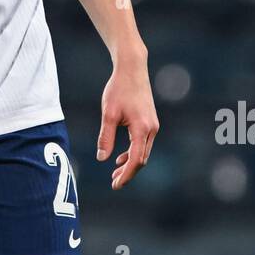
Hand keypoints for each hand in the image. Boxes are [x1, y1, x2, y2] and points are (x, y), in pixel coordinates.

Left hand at [96, 52, 157, 189]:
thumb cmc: (119, 89)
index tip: (115, 185)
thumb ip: (105, 137)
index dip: (126, 175)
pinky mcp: (150, 121)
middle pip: (141, 159)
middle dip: (128, 173)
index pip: (135, 160)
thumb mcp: (108, 114)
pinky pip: (143, 143)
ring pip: (143, 152)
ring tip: (115, 172)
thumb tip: (102, 158)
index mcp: (142, 129)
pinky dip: (133, 152)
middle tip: (113, 182)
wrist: (132, 69)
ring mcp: (153, 125)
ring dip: (130, 163)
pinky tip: (121, 157)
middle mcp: (151, 129)